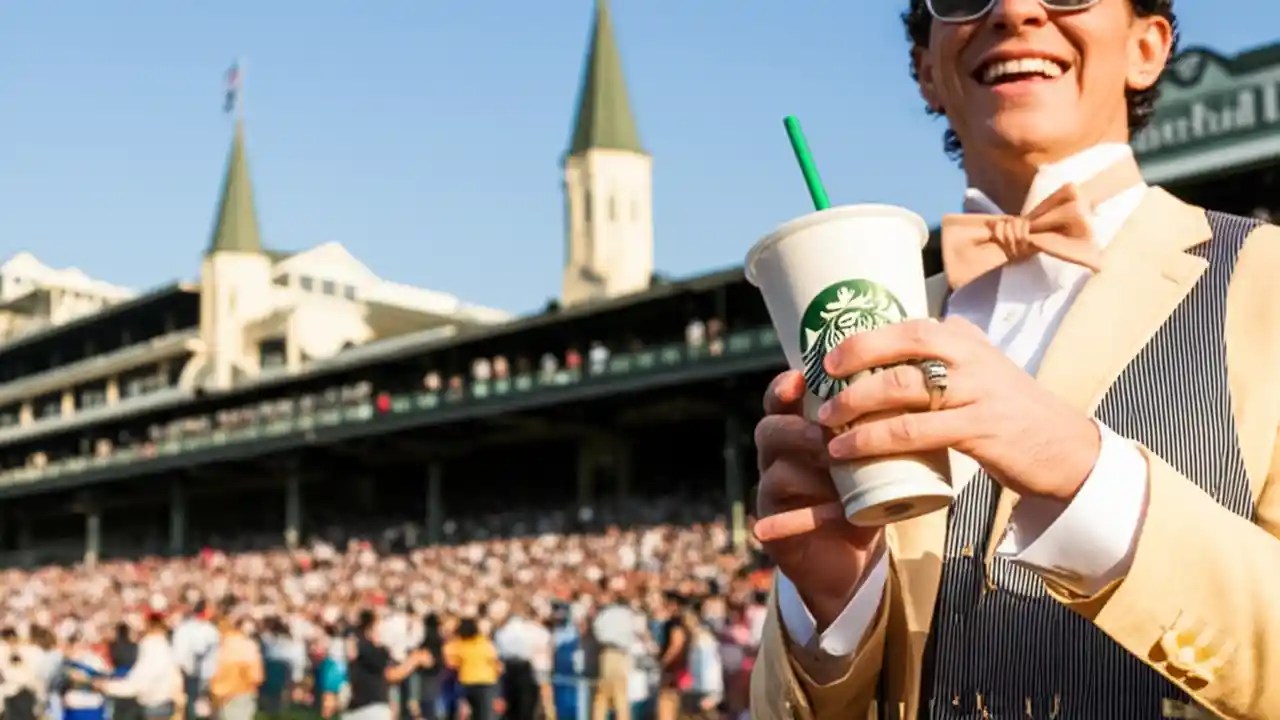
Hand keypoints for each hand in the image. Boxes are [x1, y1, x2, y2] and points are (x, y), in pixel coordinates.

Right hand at [752, 371, 882, 628]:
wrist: (849, 555)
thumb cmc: (863, 493)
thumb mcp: (872, 455)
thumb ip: (881, 426)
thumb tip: (918, 389)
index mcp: (798, 429)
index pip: (781, 398)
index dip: (785, 386)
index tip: (802, 379)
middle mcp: (778, 456)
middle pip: (768, 429)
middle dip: (795, 428)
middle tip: (824, 431)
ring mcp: (773, 490)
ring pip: (774, 470)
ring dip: (806, 468)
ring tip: (833, 468)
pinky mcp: (775, 524)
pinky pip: (785, 513)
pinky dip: (813, 510)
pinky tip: (839, 510)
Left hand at [819, 317, 1099, 501]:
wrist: (1067, 450)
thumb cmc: (1010, 412)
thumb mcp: (979, 371)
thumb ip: (941, 357)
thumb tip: (886, 351)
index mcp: (966, 340)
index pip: (907, 328)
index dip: (863, 340)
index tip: (828, 359)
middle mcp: (971, 357)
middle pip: (902, 348)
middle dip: (854, 365)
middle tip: (821, 388)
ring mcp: (977, 392)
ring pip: (903, 389)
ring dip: (856, 407)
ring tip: (826, 425)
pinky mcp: (980, 430)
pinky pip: (916, 431)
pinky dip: (877, 440)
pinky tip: (851, 451)